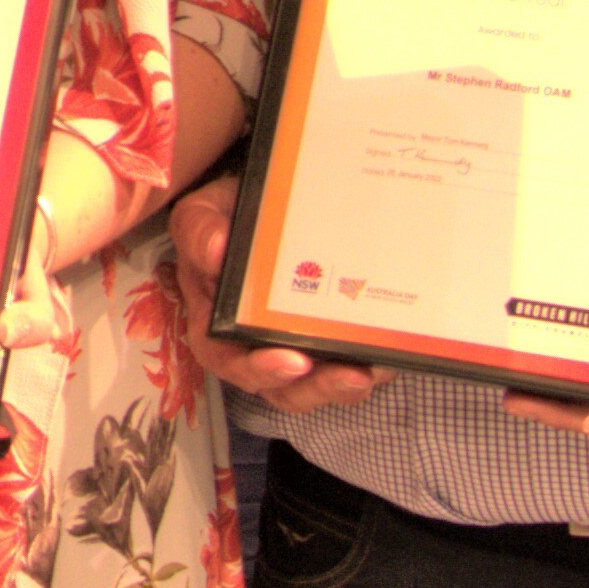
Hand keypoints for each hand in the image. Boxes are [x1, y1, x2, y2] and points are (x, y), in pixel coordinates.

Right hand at [166, 175, 384, 411]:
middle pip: (281, 386)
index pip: (228, 358)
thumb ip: (200, 229)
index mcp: (217, 319)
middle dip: (315, 387)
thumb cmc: (232, 214)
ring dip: (344, 386)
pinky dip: (370, 366)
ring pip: (317, 385)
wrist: (270, 200)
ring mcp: (297, 344)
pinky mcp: (332, 339)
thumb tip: (216, 252)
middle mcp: (255, 342)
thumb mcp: (204, 211)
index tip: (292, 362)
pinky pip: (350, 365)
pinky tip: (388, 355)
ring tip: (371, 372)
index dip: (257, 370)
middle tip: (347, 375)